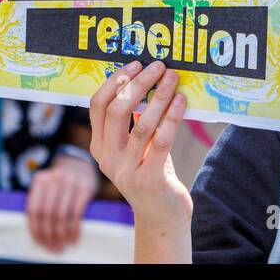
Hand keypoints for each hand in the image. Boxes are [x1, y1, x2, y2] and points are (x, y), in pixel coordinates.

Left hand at [25, 152, 99, 252]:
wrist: (80, 164)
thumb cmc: (60, 182)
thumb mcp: (46, 185)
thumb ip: (38, 202)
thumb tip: (35, 232)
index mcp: (40, 180)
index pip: (33, 209)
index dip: (35, 229)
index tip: (39, 242)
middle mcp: (54, 180)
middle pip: (46, 213)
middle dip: (48, 234)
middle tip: (52, 248)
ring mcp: (71, 183)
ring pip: (61, 215)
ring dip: (60, 234)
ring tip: (60, 246)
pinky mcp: (85, 188)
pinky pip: (77, 212)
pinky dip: (74, 229)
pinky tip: (73, 238)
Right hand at [89, 59, 191, 231]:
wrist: (161, 215)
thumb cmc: (151, 172)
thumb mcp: (137, 145)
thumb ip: (134, 120)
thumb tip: (144, 80)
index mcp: (99, 146)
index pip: (97, 106)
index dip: (114, 81)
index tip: (134, 64)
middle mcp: (107, 158)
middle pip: (116, 111)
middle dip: (138, 84)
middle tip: (158, 66)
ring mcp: (126, 171)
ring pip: (141, 125)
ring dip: (160, 97)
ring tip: (173, 78)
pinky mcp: (148, 180)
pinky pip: (161, 141)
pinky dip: (172, 117)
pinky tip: (182, 100)